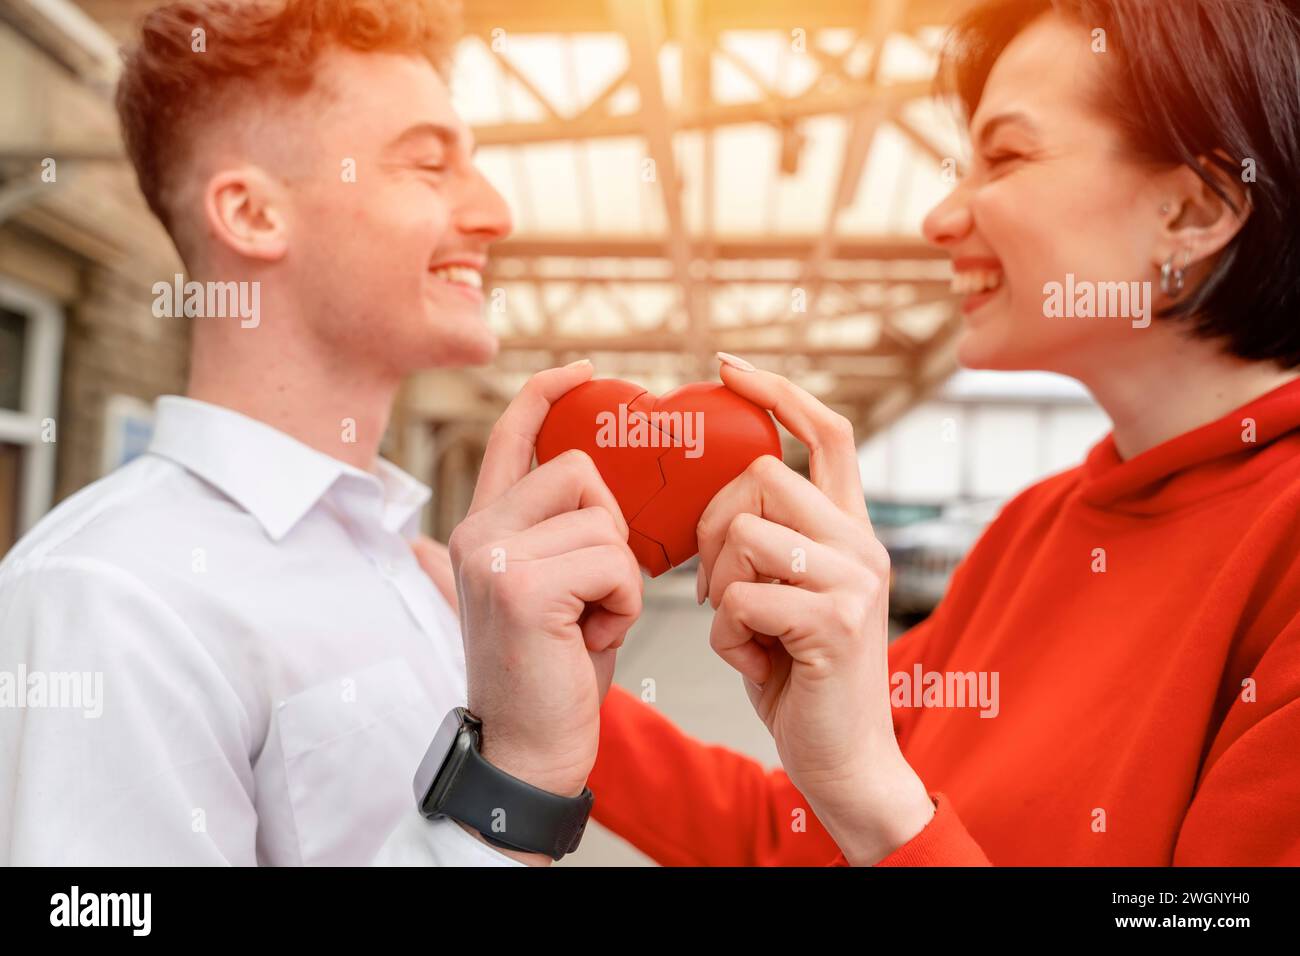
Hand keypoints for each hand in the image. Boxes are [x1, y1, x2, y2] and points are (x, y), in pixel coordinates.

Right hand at [447, 362, 642, 857]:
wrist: (527, 749)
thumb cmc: (553, 670)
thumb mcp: (551, 588)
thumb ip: (554, 530)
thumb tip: (585, 475)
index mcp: (483, 527)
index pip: (511, 436)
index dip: (548, 393)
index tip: (584, 371)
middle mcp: (476, 532)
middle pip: (578, 471)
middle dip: (608, 530)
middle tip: (593, 592)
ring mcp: (494, 556)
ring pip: (603, 522)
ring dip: (619, 577)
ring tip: (590, 622)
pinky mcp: (522, 586)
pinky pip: (612, 560)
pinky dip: (622, 602)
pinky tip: (592, 637)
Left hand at [697, 355, 934, 864]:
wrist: (845, 762)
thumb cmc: (799, 677)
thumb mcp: (783, 596)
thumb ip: (768, 544)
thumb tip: (716, 504)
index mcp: (850, 530)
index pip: (829, 433)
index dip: (779, 393)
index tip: (729, 366)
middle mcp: (862, 543)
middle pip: (764, 475)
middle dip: (714, 524)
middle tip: (711, 583)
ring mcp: (853, 580)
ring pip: (746, 533)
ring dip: (719, 586)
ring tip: (742, 628)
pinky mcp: (833, 623)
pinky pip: (741, 599)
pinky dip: (727, 636)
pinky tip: (754, 661)